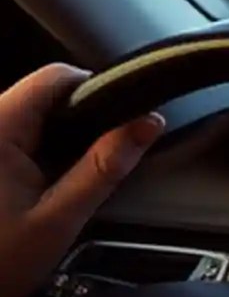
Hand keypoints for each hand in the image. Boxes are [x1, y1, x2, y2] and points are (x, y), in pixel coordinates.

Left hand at [0, 64, 164, 296]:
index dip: (98, 92)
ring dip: (55, 139)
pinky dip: (33, 152)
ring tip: (60, 182)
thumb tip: (148, 124)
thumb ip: (105, 167)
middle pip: (44, 95)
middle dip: (78, 123)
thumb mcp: (58, 219)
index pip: (57, 77)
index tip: (122, 122)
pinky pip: (13, 135)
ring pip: (29, 115)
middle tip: (90, 166)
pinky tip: (35, 188)